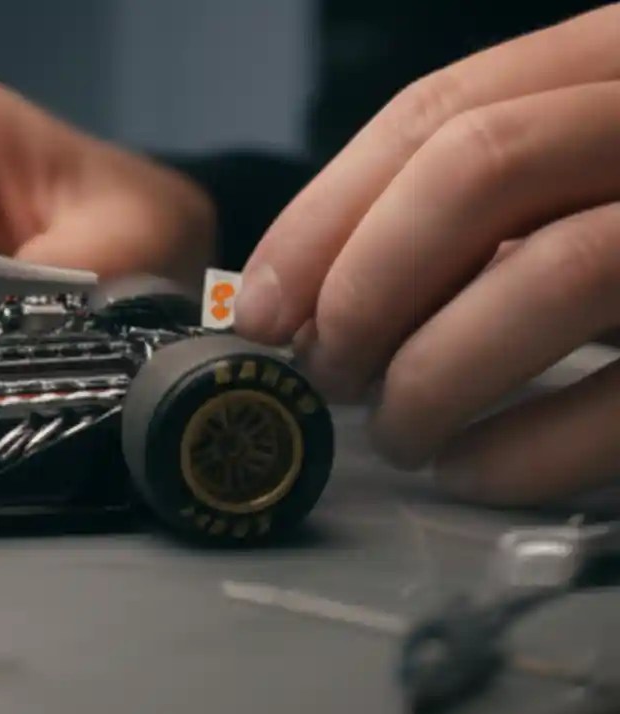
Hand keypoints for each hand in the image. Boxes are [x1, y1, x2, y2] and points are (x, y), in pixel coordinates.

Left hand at [233, 4, 619, 505]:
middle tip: (322, 371)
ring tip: (396, 432)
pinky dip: (520, 450)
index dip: (324, 218)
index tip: (262, 306)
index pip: (438, 112)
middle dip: (368, 285)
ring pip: (554, 273)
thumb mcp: (583, 173)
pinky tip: (473, 470)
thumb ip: (474, 204)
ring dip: (432, 375)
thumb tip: (309, 294)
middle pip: (481, 170)